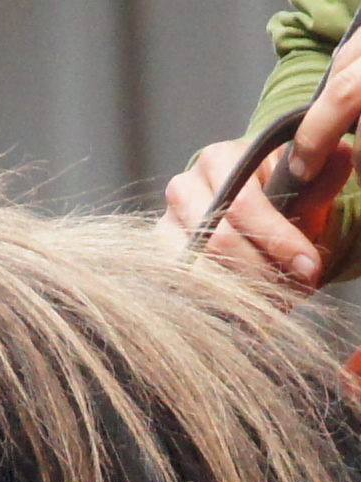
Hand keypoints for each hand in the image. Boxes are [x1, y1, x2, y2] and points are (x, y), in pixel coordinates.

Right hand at [158, 27, 360, 291]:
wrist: (244, 214)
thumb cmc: (276, 197)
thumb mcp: (304, 185)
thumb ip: (322, 176)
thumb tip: (345, 155)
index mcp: (219, 158)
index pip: (243, 204)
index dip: (278, 240)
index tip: (310, 267)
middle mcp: (183, 188)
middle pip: (217, 241)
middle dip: (261, 271)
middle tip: (293, 291)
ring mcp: (164, 225)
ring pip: (196, 270)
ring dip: (238, 292)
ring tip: (271, 303)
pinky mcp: (156, 259)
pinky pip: (181, 288)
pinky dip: (215, 303)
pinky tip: (243, 308)